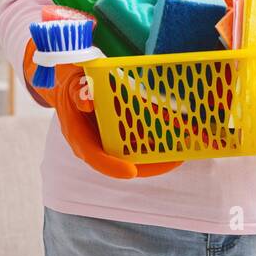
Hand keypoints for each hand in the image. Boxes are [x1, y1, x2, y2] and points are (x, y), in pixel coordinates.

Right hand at [24, 39, 182, 179]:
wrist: (68, 84)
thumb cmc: (71, 85)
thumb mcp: (72, 85)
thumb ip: (80, 92)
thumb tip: (89, 100)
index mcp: (81, 138)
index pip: (96, 158)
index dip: (113, 167)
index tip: (130, 171)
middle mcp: (98, 145)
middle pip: (125, 163)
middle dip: (152, 164)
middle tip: (176, 159)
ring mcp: (111, 141)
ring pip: (137, 155)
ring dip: (161, 154)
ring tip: (186, 149)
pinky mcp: (122, 134)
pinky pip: (142, 141)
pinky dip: (159, 138)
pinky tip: (179, 132)